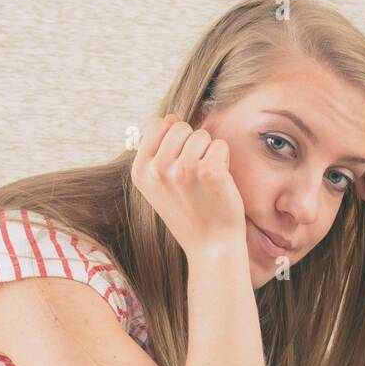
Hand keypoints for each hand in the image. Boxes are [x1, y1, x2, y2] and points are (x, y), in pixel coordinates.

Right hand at [131, 113, 246, 257]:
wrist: (211, 247)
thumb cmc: (190, 215)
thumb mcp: (160, 187)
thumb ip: (159, 152)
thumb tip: (171, 118)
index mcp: (140, 171)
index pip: (156, 125)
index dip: (173, 138)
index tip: (179, 165)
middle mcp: (158, 169)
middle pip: (180, 127)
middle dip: (192, 146)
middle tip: (195, 179)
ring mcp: (183, 169)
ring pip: (201, 135)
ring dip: (209, 154)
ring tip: (205, 183)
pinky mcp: (209, 171)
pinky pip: (220, 145)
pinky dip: (224, 162)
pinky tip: (218, 184)